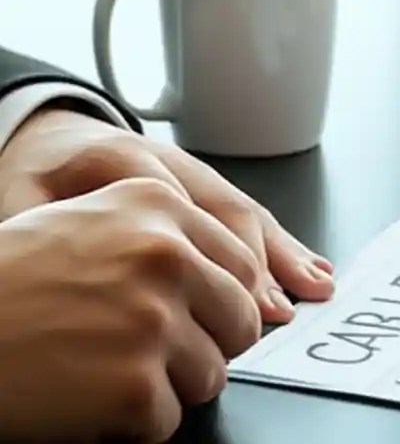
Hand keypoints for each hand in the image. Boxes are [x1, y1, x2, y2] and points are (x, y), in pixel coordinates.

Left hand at [0, 107, 332, 322]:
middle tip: (268, 312)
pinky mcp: (210, 191)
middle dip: (252, 261)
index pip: (167, 199)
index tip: (213, 299)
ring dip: (280, 256)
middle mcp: (166, 161)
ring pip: (245, 213)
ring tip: (311, 290)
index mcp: (114, 157)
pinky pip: (251, 220)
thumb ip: (48, 239)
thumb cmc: (32, 183)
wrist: (49, 146)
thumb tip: (73, 289)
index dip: (196, 251)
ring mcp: (195, 174)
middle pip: (221, 205)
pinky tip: (308, 273)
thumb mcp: (18, 208)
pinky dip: (282, 250)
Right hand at [0, 179, 262, 442]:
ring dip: (165, 386)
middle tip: (145, 352)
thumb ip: (169, 239)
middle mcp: (164, 254)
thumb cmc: (9, 285)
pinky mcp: (136, 384)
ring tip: (104, 368)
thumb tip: (249, 283)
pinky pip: (168, 419)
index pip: (244, 266)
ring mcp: (153, 319)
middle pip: (240, 322)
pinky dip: (131, 423)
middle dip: (203, 347)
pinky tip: (85, 395)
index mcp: (158, 204)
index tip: (196, 318)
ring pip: (212, 375)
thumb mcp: (90, 224)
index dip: (220, 304)